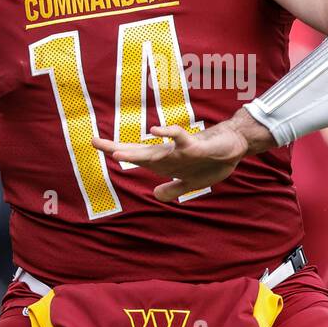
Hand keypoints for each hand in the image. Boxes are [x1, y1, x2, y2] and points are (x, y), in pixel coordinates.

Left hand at [91, 111, 274, 202]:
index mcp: (165, 162)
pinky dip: (168, 134)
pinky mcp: (195, 146)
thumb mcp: (191, 183)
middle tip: (93, 141)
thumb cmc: (211, 161)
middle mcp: (168, 154)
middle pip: (138, 151)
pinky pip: (179, 139)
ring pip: (154, 150)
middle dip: (116, 148)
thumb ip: (173, 189)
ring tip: (116, 153)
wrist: (234, 147)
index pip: (136, 155)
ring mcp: (180, 150)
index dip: (116, 151)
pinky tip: (155, 130)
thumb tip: (155, 195)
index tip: (95, 143)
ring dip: (136, 152)